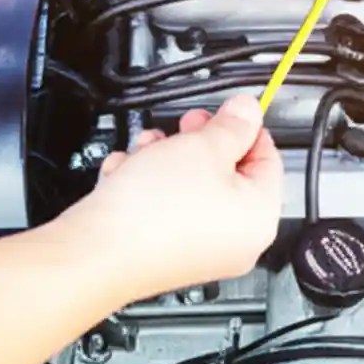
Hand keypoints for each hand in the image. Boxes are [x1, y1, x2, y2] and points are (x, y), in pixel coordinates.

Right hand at [57, 95, 282, 302]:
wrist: (96, 251)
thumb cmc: (153, 212)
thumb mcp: (204, 147)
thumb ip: (234, 125)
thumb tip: (249, 112)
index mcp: (259, 218)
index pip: (268, 159)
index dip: (246, 128)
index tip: (228, 111)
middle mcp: (235, 241)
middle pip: (228, 172)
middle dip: (198, 142)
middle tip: (185, 126)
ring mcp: (199, 250)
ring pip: (192, 185)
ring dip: (167, 158)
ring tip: (147, 152)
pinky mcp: (166, 252)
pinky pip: (167, 207)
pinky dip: (149, 185)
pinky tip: (129, 176)